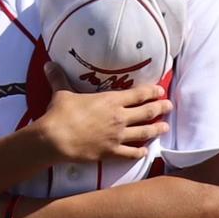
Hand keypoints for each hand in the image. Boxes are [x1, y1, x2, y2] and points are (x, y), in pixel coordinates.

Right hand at [33, 84, 170, 163]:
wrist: (55, 139)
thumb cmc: (59, 114)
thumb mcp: (61, 92)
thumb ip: (59, 78)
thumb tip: (49, 63)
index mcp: (110, 101)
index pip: (138, 94)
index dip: (152, 92)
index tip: (160, 91)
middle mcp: (119, 118)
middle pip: (147, 112)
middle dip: (160, 109)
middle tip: (169, 107)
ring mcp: (117, 136)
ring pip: (144, 133)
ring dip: (156, 130)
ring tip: (165, 128)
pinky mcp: (111, 153)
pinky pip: (131, 154)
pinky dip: (140, 153)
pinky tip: (146, 152)